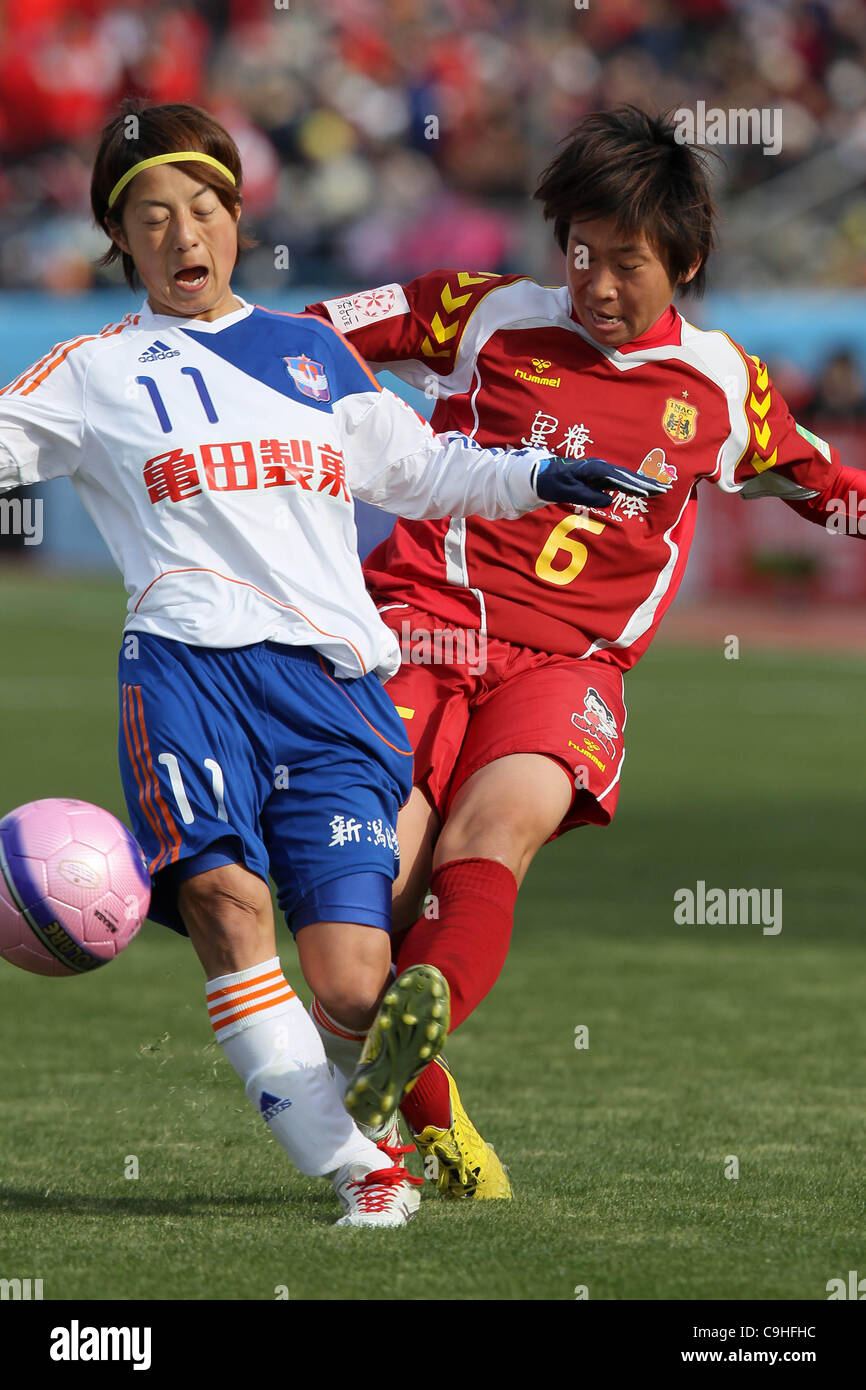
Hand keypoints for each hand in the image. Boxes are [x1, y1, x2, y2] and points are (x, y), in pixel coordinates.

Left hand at [532, 456, 671, 508]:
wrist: (540, 474)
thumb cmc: (552, 482)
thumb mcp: (566, 491)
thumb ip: (587, 495)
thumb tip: (609, 499)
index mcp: (594, 469)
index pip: (619, 478)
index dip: (634, 485)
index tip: (649, 492)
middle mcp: (600, 467)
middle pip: (627, 475)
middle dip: (647, 482)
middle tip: (666, 488)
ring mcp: (600, 470)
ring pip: (626, 476)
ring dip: (644, 482)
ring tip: (661, 488)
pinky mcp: (599, 476)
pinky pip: (620, 480)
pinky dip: (634, 483)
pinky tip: (643, 488)